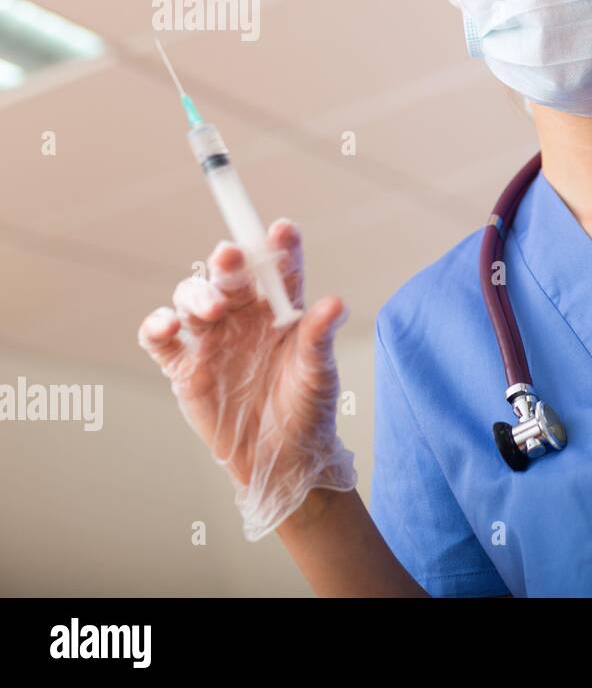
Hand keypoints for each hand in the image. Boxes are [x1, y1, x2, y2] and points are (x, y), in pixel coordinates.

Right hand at [136, 218, 356, 540]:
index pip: (280, 269)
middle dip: (229, 263)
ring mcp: (211, 338)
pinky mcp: (183, 365)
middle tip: (230, 256)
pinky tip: (166, 326)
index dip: (280, 246)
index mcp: (282, 309)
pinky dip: (157, 325)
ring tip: (211, 309)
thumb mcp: (318, 375)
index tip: (283, 229)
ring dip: (196, 296)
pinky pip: (161, 338)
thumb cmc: (307, 410)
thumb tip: (335, 303)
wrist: (281, 460)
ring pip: (193, 298)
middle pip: (230, 277)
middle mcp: (245, 315)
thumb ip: (319, 338)